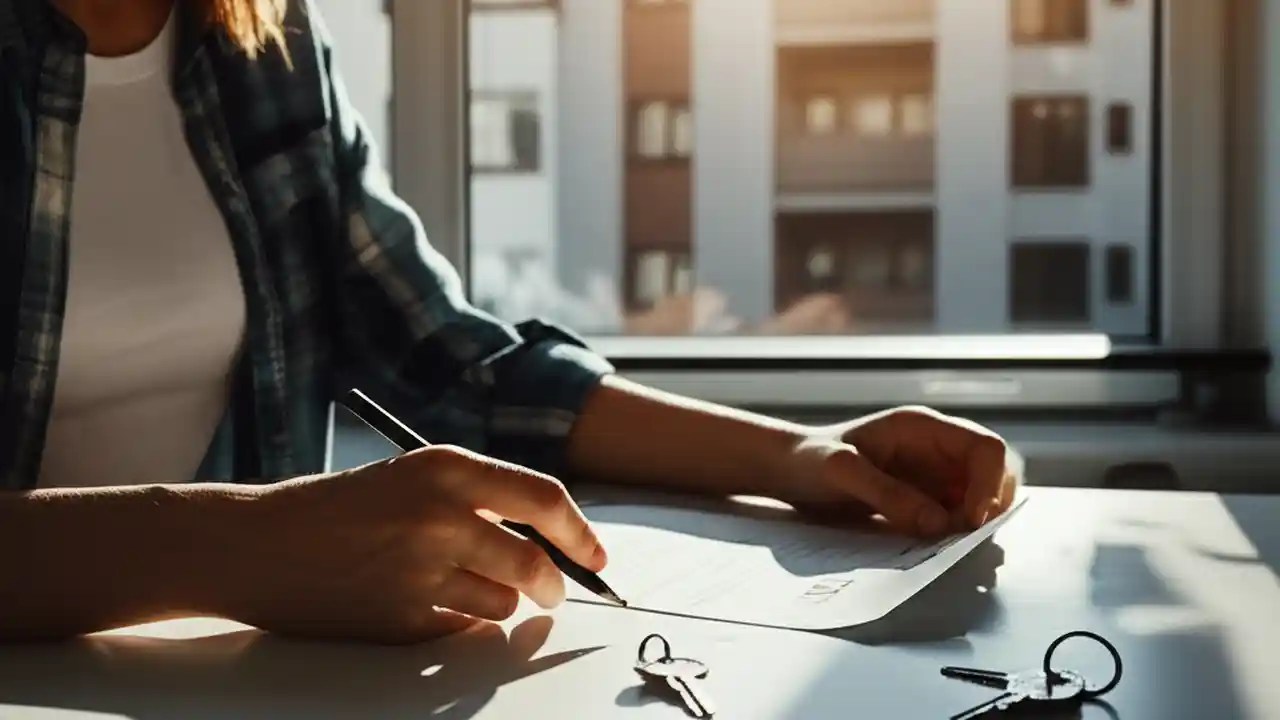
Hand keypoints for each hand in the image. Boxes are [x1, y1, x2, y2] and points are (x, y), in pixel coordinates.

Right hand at [219, 447, 605, 643]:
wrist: (255, 543)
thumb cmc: (338, 508)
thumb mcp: (413, 477)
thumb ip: (480, 500)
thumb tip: (556, 542)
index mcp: (446, 467)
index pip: (546, 500)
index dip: (581, 533)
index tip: (596, 555)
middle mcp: (440, 514)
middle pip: (536, 564)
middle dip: (555, 585)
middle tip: (553, 591)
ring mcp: (420, 570)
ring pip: (505, 602)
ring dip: (501, 603)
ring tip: (461, 587)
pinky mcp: (400, 618)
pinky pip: (463, 630)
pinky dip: (459, 624)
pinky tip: (421, 603)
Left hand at [775, 407, 1017, 536]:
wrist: (788, 472)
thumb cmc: (809, 460)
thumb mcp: (839, 471)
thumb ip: (887, 493)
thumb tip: (939, 523)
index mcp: (923, 428)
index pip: (986, 447)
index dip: (990, 484)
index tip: (972, 521)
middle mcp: (936, 449)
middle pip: (996, 472)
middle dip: (990, 506)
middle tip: (963, 538)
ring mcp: (932, 476)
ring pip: (982, 498)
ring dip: (976, 524)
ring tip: (949, 546)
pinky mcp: (924, 501)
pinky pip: (956, 517)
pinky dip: (957, 535)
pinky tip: (936, 548)